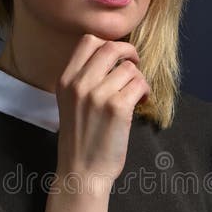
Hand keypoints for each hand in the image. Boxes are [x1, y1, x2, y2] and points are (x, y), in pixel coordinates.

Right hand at [55, 34, 149, 188]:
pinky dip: (145, 92)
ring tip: (136, 95)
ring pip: (129, 68)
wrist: (83, 171)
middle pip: (110, 48)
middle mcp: (79, 84)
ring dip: (139, 79)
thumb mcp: (70, 103)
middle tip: (134, 65)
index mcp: (66, 80)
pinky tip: (140, 103)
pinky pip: (140, 84)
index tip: (118, 57)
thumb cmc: (81, 139)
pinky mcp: (117, 108)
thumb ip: (84, 79)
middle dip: (129, 52)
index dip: (109, 43)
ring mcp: (98, 95)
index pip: (88, 41)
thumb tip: (113, 57)